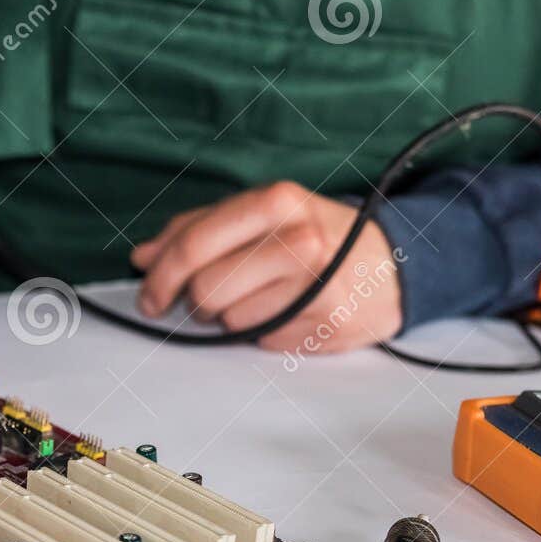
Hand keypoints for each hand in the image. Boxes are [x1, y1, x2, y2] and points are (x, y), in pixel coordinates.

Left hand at [131, 182, 402, 353]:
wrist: (396, 265)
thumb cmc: (319, 235)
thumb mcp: (266, 213)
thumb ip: (200, 229)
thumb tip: (144, 257)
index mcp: (276, 202)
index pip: (194, 244)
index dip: (160, 276)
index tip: (148, 295)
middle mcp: (298, 240)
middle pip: (205, 290)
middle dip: (197, 300)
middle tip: (211, 297)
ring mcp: (314, 286)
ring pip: (229, 321)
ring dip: (233, 315)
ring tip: (266, 295)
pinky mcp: (323, 324)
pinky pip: (260, 339)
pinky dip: (263, 329)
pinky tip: (287, 310)